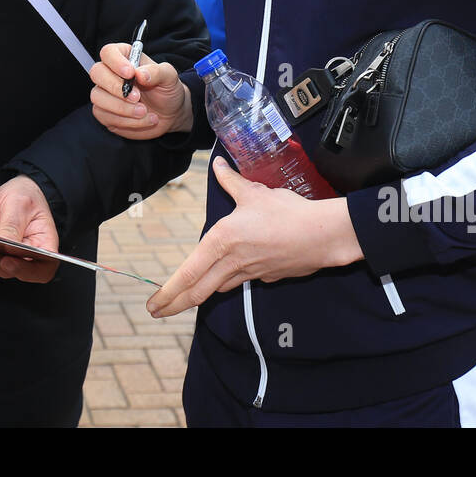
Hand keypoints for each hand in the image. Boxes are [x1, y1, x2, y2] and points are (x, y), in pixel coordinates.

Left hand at [0, 174, 58, 282]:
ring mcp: (3, 256)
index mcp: (43, 248)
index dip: (23, 270)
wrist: (15, 191)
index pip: (39, 270)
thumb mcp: (21, 205)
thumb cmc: (27, 197)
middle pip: (4, 269)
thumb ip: (12, 226)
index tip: (6, 262)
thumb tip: (4, 244)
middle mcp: (24, 258)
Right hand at [89, 42, 191, 139]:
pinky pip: (105, 116)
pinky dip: (125, 121)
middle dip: (115, 87)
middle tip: (137, 97)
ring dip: (122, 108)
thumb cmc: (167, 90)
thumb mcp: (169, 77)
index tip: (130, 73)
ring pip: (98, 97)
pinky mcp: (105, 113)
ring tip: (144, 111)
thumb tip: (140, 74)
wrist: (169, 114)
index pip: (108, 52)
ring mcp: (105, 94)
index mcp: (125, 58)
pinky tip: (142, 119)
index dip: (116, 62)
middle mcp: (111, 73)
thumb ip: (157, 72)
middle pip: (97, 73)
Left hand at [146, 158, 360, 317]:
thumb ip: (230, 181)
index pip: (188, 274)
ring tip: (185, 298)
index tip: (152, 304)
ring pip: (218, 287)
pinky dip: (226, 282)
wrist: (323, 235)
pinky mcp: (267, 277)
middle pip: (197, 291)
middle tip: (156, 311)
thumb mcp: (254, 192)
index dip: (168, 291)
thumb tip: (217, 164)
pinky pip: (240, 280)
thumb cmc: (286, 212)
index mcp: (222, 241)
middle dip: (174, 304)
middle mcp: (232, 262)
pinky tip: (227, 277)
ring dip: (199, 294)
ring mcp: (250, 273)